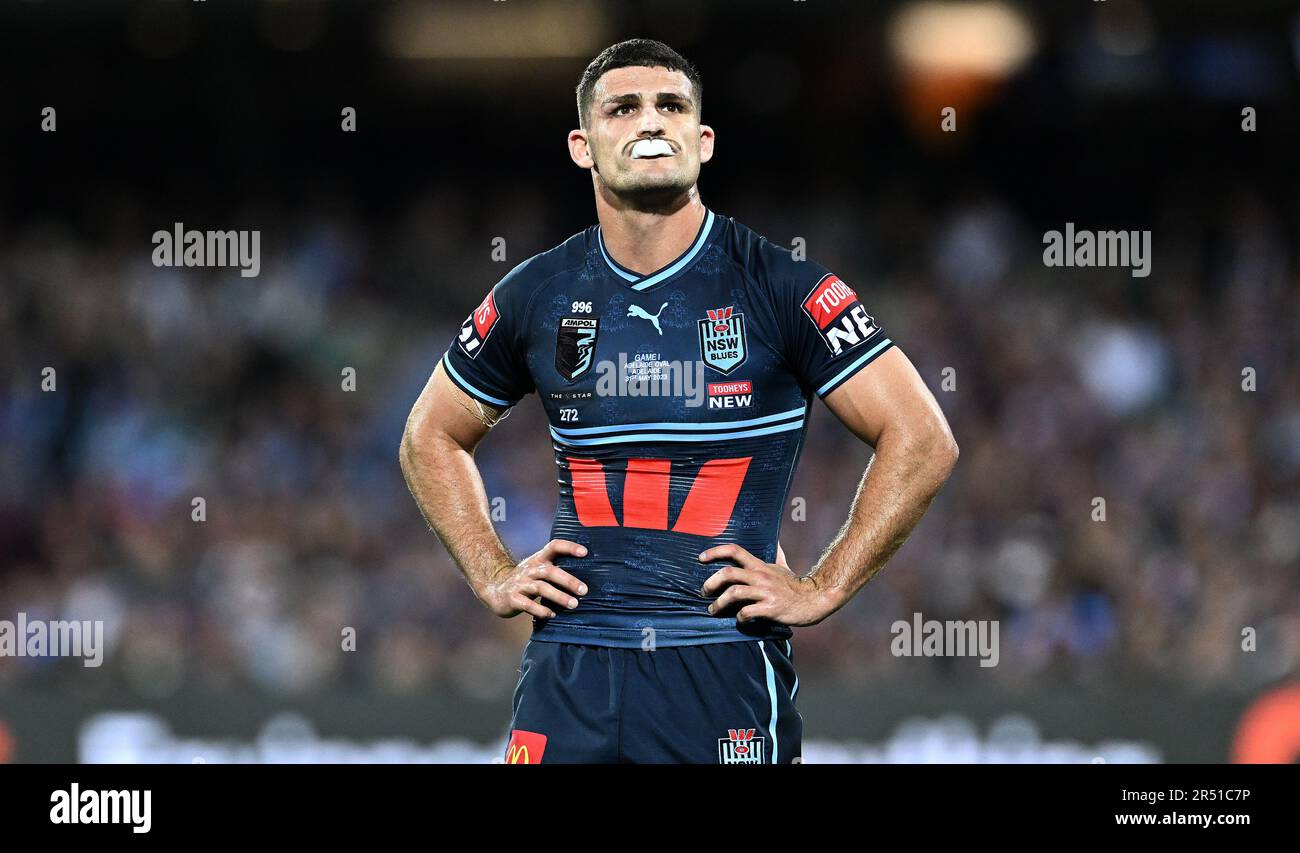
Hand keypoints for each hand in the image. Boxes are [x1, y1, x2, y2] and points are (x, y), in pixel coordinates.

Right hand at [475, 539, 588, 618]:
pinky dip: (540, 610)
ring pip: (540, 588)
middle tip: (584, 590)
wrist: (495, 589)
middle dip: (568, 581)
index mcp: (538, 559)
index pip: (554, 546)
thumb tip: (587, 577)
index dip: (569, 547)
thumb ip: (557, 569)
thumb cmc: (526, 580)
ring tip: (573, 604)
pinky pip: (527, 605)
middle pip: (550, 571)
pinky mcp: (513, 599)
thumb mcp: (538, 569)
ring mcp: (520, 584)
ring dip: (558, 596)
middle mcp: (530, 569)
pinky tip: (552, 614)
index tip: (585, 552)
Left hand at [699, 544, 833, 626]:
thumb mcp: (783, 566)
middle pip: (728, 574)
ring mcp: (766, 592)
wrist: (815, 600)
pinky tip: (739, 619)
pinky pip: (747, 612)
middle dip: (710, 583)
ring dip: (719, 603)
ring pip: (734, 593)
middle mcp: (761, 576)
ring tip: (713, 610)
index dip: (715, 552)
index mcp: (760, 566)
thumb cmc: (795, 585)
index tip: (701, 558)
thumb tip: (775, 541)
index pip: (735, 551)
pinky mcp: (771, 609)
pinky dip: (739, 617)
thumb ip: (776, 555)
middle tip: (704, 592)